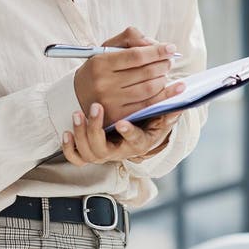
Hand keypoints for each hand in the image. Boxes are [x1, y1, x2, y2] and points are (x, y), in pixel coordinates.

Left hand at [62, 95, 183, 165]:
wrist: (130, 133)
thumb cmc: (146, 122)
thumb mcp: (161, 117)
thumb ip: (170, 105)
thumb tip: (182, 90)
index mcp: (138, 143)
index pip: (135, 141)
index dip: (129, 133)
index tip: (123, 122)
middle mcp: (119, 151)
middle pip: (104, 150)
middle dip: (96, 129)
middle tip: (94, 107)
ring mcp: (102, 153)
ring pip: (88, 152)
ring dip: (81, 133)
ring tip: (77, 113)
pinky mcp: (88, 153)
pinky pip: (76, 157)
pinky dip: (70, 147)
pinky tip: (66, 132)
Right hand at [73, 26, 178, 126]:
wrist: (77, 95)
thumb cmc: (98, 68)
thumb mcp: (107, 48)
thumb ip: (130, 38)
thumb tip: (154, 44)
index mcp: (101, 63)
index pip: (137, 56)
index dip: (157, 52)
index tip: (171, 48)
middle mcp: (104, 83)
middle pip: (146, 73)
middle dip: (163, 65)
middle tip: (169, 61)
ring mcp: (111, 102)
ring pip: (149, 89)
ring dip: (163, 80)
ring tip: (165, 74)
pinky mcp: (117, 116)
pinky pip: (147, 106)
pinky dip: (164, 97)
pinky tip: (174, 89)